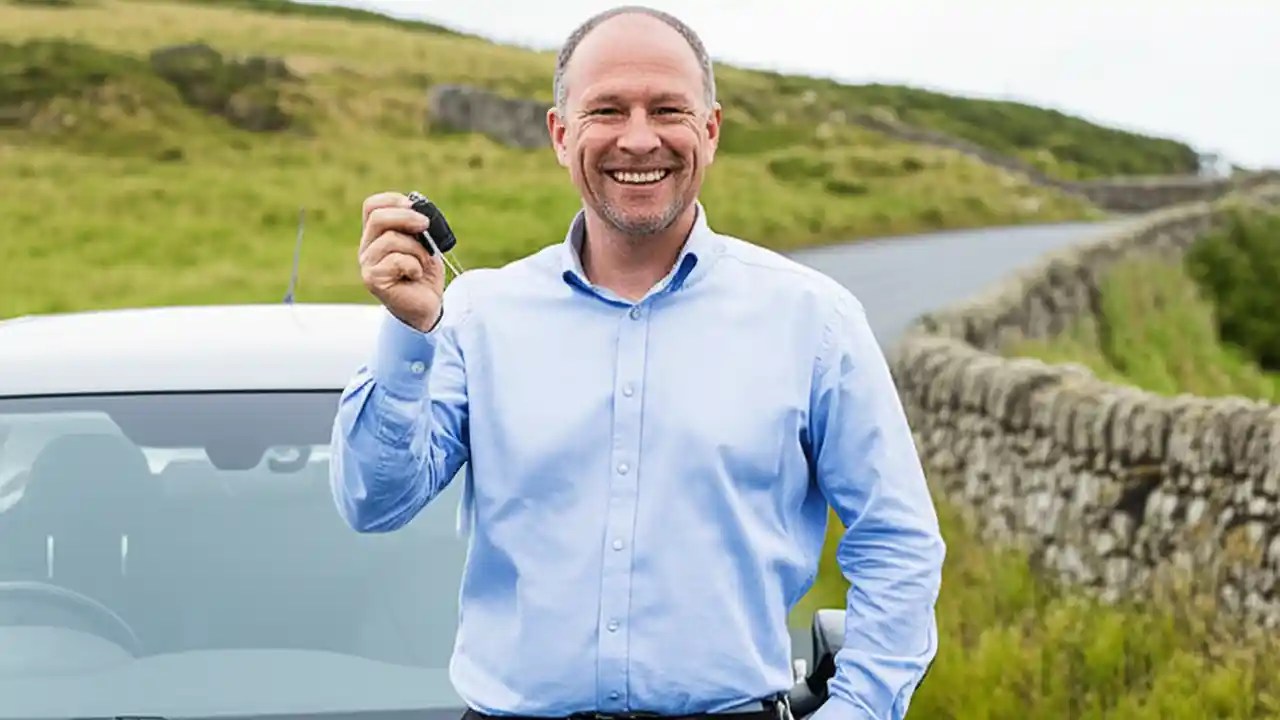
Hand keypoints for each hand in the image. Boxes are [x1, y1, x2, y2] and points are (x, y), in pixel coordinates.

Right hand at [358, 191, 446, 331]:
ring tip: (422, 263)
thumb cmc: (425, 274)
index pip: (371, 206)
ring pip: (391, 239)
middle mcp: (367, 248)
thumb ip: (417, 226)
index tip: (413, 204)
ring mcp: (367, 264)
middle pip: (378, 218)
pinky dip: (414, 265)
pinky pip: (396, 260)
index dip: (392, 200)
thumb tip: (417, 209)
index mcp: (377, 235)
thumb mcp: (424, 243)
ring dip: (417, 249)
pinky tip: (416, 275)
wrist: (429, 305)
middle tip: (426, 225)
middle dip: (407, 217)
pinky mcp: (372, 279)